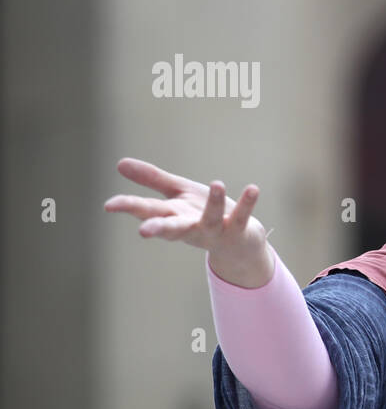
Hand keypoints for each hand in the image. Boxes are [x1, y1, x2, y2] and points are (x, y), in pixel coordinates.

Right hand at [104, 157, 270, 280]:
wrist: (239, 245)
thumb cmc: (202, 215)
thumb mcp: (177, 194)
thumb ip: (151, 180)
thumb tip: (119, 163)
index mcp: (172, 216)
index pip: (146, 211)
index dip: (128, 207)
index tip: (109, 205)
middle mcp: (190, 227)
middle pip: (171, 227)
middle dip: (158, 229)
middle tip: (143, 232)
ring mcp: (215, 231)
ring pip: (211, 220)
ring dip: (214, 203)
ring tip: (217, 183)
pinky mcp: (238, 231)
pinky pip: (242, 217)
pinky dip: (247, 203)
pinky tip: (253, 189)